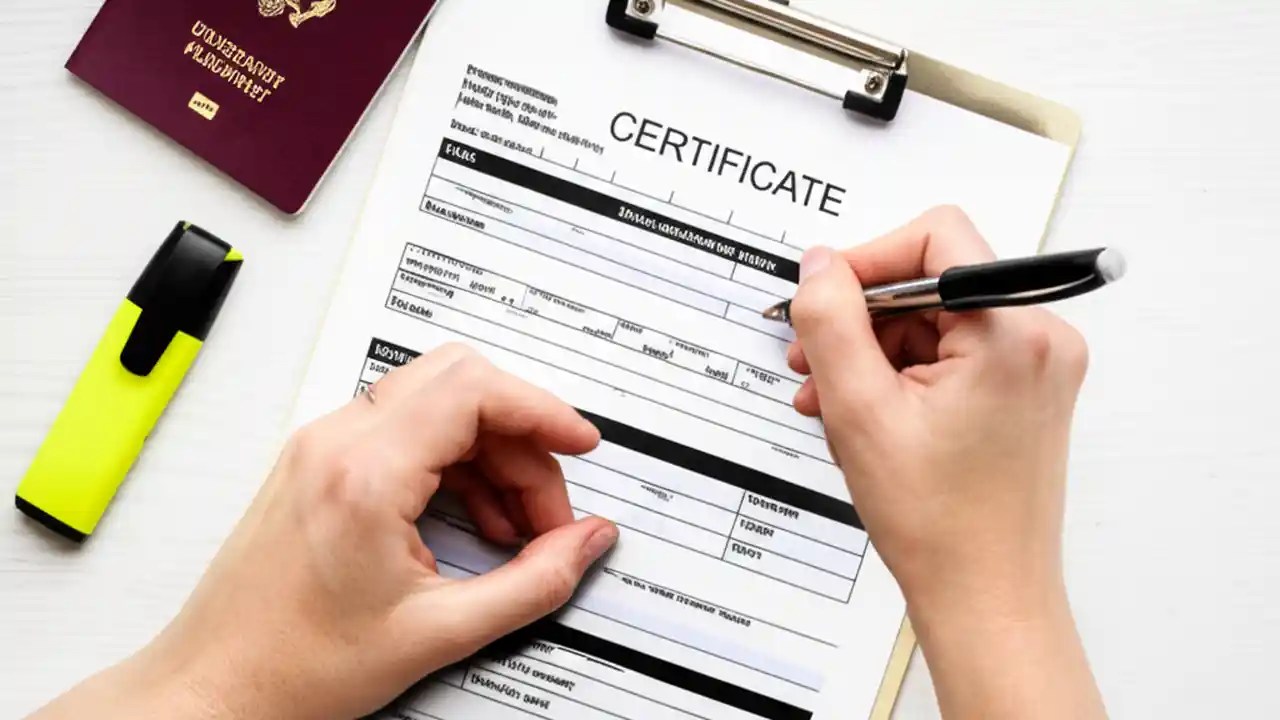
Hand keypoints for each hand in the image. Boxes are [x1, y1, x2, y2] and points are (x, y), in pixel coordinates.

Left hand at [29, 344, 616, 719]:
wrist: (216, 688)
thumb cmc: (292, 667)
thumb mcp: (437, 633)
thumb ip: (533, 584)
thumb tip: (584, 543)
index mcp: (364, 474)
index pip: (474, 390)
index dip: (543, 410)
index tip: (577, 443)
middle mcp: (336, 443)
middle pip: (460, 382)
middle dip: (522, 435)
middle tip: (548, 501)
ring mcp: (321, 448)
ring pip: (436, 403)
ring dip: (490, 453)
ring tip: (516, 527)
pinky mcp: (318, 463)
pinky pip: (406, 431)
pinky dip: (454, 464)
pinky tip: (473, 521)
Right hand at [787, 207, 1103, 718]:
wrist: (985, 596)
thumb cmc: (942, 524)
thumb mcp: (860, 410)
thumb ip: (830, 322)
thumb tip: (818, 267)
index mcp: (1014, 334)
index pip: (935, 237)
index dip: (866, 261)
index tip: (824, 297)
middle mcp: (1040, 340)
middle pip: (930, 283)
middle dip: (860, 320)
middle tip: (812, 358)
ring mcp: (1035, 368)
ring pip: (932, 323)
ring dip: (871, 353)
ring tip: (829, 398)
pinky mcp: (1022, 391)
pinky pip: (948, 355)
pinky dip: (898, 375)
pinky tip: (861, 412)